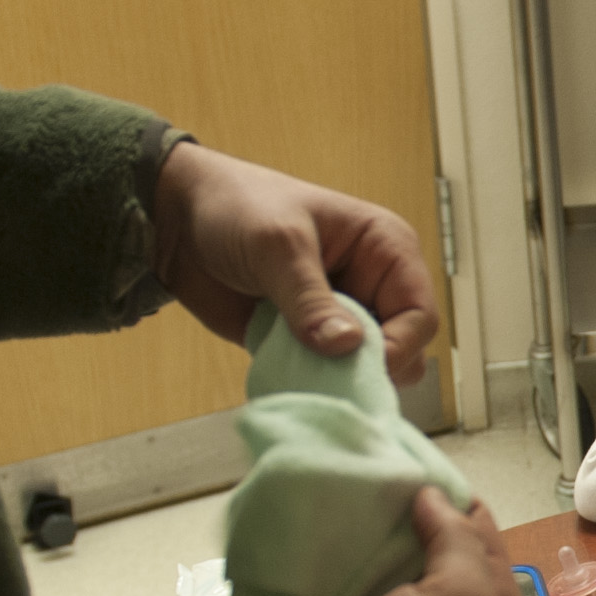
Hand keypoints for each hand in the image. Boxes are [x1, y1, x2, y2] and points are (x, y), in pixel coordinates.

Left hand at [153, 140, 440, 380]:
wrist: (175, 221)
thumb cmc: (237, 208)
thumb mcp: (278, 245)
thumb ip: (311, 298)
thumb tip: (347, 347)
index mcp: (385, 251)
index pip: (419, 315)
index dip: (399, 346)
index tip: (359, 366)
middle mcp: (372, 287)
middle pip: (402, 351)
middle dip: (371, 369)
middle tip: (331, 376)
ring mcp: (339, 319)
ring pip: (363, 371)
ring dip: (338, 382)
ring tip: (304, 375)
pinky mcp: (305, 343)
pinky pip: (323, 378)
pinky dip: (309, 386)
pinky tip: (286, 381)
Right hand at [304, 487, 517, 595]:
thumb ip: (458, 542)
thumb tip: (436, 497)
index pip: (482, 528)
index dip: (452, 497)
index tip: (410, 469)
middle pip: (449, 548)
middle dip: (423, 517)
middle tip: (382, 485)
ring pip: (414, 569)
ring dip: (391, 542)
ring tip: (359, 509)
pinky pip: (383, 593)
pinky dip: (370, 569)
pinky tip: (346, 553)